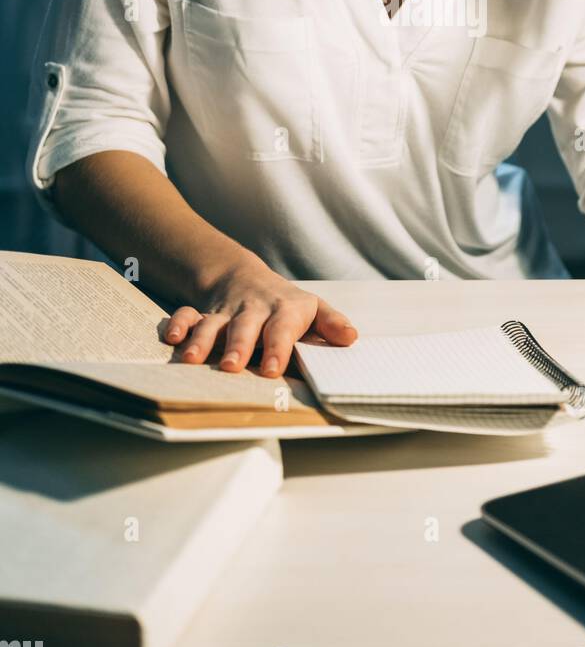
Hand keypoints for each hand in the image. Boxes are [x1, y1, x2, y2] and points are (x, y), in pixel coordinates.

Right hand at [161, 257, 357, 376]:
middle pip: (245, 326)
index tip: (273, 369)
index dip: (278, 347)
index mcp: (284, 311)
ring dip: (202, 339)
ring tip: (192, 359)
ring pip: (212, 323)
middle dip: (237, 346)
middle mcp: (254, 311)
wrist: (247, 278)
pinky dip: (178, 324)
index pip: (283, 329)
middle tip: (231, 367)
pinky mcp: (204, 313)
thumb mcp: (313, 309)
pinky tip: (171, 340)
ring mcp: (227, 312)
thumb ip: (331, 324)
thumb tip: (351, 338)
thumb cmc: (287, 305)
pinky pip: (187, 315)